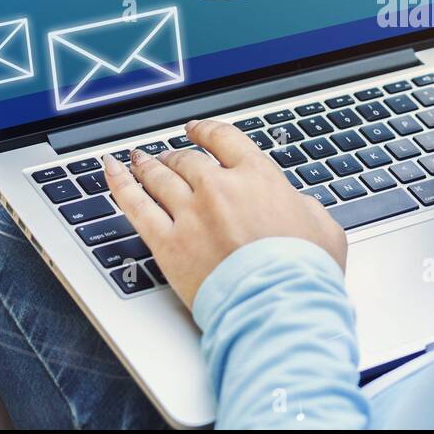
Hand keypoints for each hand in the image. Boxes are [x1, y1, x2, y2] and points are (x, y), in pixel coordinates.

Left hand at [101, 120, 346, 308]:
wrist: (278, 304)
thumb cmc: (305, 271)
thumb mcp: (323, 227)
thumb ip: (304, 207)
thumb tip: (295, 205)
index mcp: (257, 177)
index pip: (225, 140)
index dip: (207, 131)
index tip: (198, 130)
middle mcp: (219, 188)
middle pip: (188, 159)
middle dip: (177, 154)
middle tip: (170, 154)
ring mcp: (189, 214)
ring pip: (159, 177)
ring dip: (147, 165)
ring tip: (139, 159)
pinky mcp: (167, 244)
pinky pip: (134, 205)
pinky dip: (119, 184)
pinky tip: (111, 170)